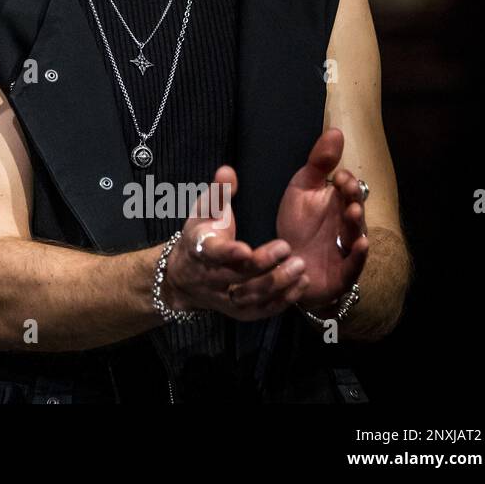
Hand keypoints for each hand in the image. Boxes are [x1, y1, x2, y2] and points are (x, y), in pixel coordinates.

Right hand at [163, 164, 310, 321]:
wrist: (184, 276)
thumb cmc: (201, 235)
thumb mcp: (204, 212)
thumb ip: (218, 193)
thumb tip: (228, 171)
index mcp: (200, 249)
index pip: (212, 253)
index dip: (227, 254)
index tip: (245, 248)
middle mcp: (210, 278)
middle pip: (236, 276)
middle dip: (262, 265)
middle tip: (287, 249)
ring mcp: (225, 298)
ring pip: (250, 297)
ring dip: (276, 284)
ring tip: (300, 268)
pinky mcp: (239, 312)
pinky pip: (261, 311)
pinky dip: (281, 301)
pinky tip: (300, 286)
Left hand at [275, 127, 369, 313]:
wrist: (288, 264)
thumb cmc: (298, 225)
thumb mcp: (302, 189)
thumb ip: (318, 163)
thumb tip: (336, 130)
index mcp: (338, 203)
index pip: (347, 188)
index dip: (345, 182)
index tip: (338, 175)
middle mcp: (346, 224)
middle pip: (354, 209)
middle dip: (352, 198)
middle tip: (347, 188)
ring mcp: (346, 248)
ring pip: (355, 234)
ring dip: (355, 223)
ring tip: (353, 211)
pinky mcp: (343, 272)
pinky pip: (354, 264)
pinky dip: (359, 255)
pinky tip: (360, 244)